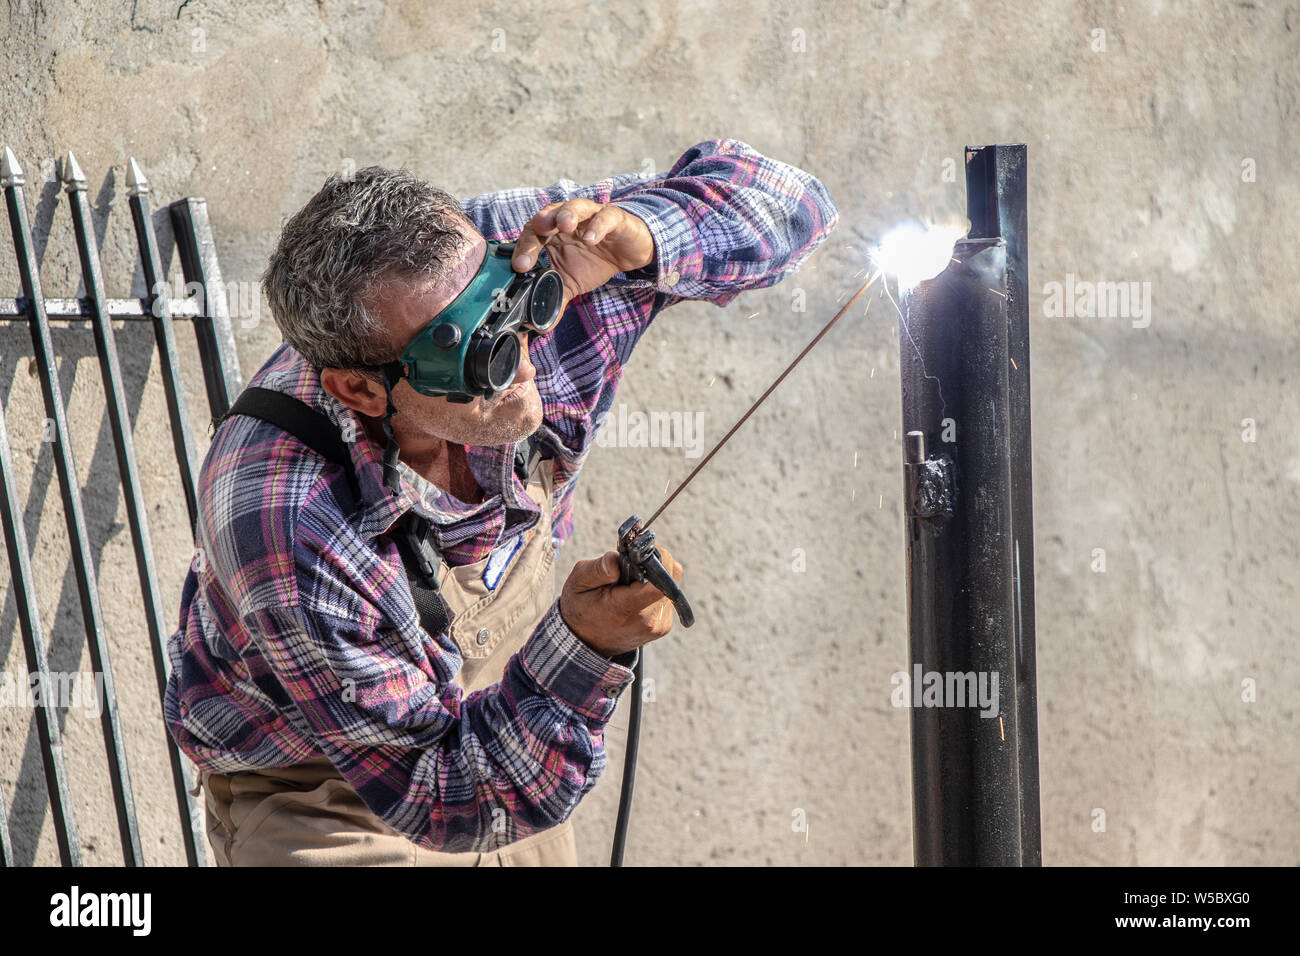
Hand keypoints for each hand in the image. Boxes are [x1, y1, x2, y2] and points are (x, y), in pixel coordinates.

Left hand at [511, 199, 654, 310]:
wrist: (628, 252)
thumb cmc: (595, 260)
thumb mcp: (572, 283)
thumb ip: (555, 298)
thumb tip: (540, 325)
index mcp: (550, 235)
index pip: (530, 236)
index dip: (523, 249)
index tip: (520, 266)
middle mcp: (564, 220)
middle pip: (545, 218)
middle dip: (538, 228)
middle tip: (534, 241)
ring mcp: (588, 216)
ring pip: (573, 207)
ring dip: (566, 214)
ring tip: (564, 225)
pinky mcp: (613, 217)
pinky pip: (603, 217)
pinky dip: (597, 226)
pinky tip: (592, 239)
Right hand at [558, 546, 684, 658]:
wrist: (586, 643)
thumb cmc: (581, 608)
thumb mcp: (579, 582)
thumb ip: (598, 568)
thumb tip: (618, 559)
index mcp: (626, 609)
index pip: (659, 583)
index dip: (656, 560)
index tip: (639, 555)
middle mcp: (648, 620)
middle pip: (670, 578)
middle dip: (652, 565)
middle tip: (629, 569)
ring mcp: (658, 626)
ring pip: (671, 586)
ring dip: (653, 578)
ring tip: (629, 586)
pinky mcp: (663, 627)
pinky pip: (668, 598)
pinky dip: (655, 590)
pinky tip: (635, 596)